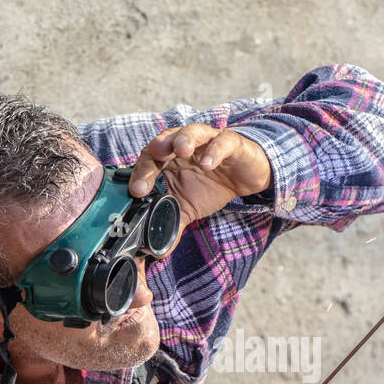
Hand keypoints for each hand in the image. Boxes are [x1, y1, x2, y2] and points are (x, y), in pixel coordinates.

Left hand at [128, 124, 271, 235]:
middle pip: (162, 143)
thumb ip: (172, 223)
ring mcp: (205, 141)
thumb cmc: (212, 185)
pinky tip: (209, 164)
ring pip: (190, 132)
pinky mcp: (230, 142)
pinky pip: (220, 142)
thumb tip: (157, 250)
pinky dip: (214, 151)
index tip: (137, 191)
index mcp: (167, 160)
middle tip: (151, 166)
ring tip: (181, 150)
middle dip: (155, 153)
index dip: (140, 174)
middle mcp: (181, 145)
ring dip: (183, 139)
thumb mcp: (189, 208)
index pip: (147, 161)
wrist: (245, 177)